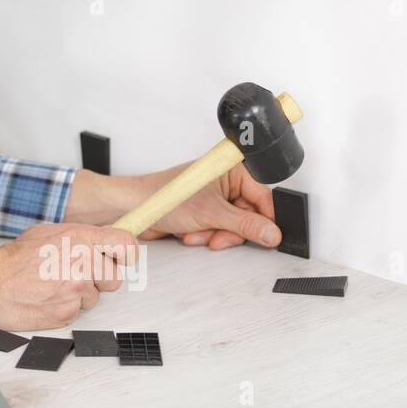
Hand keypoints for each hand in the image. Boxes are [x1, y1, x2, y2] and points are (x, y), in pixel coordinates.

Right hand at [0, 223, 139, 331]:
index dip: (126, 254)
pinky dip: (65, 307)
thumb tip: (101, 244)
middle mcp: (81, 263)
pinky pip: (78, 311)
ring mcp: (76, 290)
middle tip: (76, 274)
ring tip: (53, 285)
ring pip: (95, 297)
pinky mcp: (67, 313)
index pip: (126, 246)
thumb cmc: (13, 259)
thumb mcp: (48, 233)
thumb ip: (79, 238)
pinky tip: (47, 297)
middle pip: (114, 278)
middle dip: (99, 279)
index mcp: (79, 239)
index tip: (121, 258)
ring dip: (79, 294)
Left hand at [138, 162, 281, 249]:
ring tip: (197, 231)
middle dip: (231, 230)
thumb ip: (245, 225)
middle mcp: (224, 182)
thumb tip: (272, 233)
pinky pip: (218, 230)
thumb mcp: (212, 213)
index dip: (264, 219)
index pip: (263, 197)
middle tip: (218, 236)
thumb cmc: (163, 196)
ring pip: (233, 226)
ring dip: (215, 234)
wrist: (134, 207)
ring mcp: (214, 197)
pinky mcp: (204, 212)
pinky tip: (190, 233)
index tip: (266, 237)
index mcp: (230, 170)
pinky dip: (206, 235)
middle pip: (249, 215)